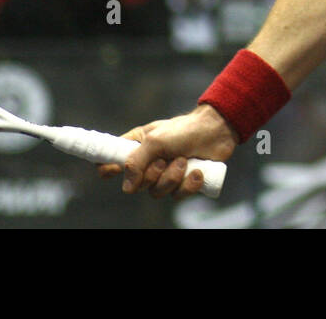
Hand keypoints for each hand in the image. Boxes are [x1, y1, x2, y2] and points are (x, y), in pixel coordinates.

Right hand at [98, 105, 237, 199]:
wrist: (217, 130)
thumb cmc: (184, 129)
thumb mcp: (155, 141)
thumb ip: (136, 162)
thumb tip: (127, 188)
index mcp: (138, 146)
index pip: (113, 160)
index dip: (108, 168)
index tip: (110, 171)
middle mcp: (149, 162)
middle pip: (137, 185)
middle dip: (152, 175)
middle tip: (165, 160)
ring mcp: (166, 173)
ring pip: (157, 192)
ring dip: (172, 178)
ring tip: (184, 160)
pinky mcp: (183, 182)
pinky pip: (178, 196)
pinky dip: (188, 184)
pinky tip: (197, 171)